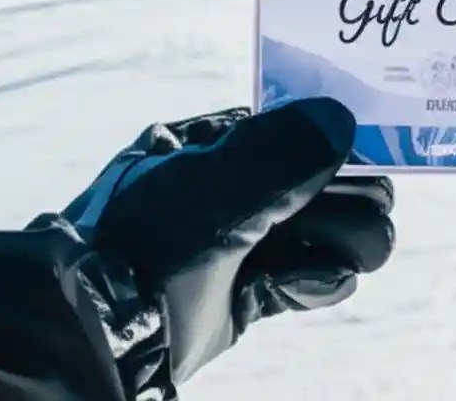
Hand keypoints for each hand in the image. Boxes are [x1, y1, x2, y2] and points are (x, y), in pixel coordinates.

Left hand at [59, 98, 392, 391]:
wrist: (97, 335)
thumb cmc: (144, 248)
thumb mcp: (206, 189)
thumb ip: (279, 151)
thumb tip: (342, 119)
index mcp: (213, 145)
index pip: (297, 130)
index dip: (335, 144)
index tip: (358, 161)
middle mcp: (233, 187)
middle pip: (327, 181)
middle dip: (350, 198)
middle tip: (345, 217)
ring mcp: (242, 242)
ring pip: (329, 230)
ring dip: (348, 239)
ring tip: (336, 255)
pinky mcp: (248, 293)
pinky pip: (311, 278)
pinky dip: (321, 279)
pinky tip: (309, 281)